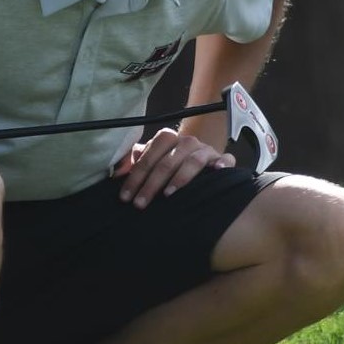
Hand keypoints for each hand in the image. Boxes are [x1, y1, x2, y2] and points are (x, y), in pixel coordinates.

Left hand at [110, 128, 234, 208]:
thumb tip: (117, 171)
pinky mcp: (223, 160)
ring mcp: (206, 150)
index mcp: (167, 139)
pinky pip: (226, 160)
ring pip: (193, 160)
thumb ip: (136, 163)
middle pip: (167, 161)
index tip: (125, 197)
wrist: (201, 162)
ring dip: (180, 177)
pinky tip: (217, 172)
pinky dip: (222, 164)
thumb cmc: (171, 166)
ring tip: (168, 194)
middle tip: (140, 204)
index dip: (135, 177)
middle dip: (151, 184)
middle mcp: (187, 142)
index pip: (149, 156)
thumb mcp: (153, 163)